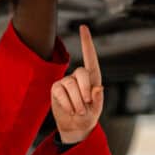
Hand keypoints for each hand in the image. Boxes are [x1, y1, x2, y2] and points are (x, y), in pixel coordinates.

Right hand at [51, 25, 103, 142]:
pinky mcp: (56, 89)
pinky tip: (69, 110)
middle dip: (84, 90)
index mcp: (92, 79)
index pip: (90, 58)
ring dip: (76, 101)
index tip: (83, 27)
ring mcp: (66, 82)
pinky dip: (66, 103)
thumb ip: (99, 100)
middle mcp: (78, 77)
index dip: (86, 42)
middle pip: (81, 72)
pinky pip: (60, 92)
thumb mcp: (97, 110)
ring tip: (78, 112)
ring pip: (70, 84)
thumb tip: (98, 88)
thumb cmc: (88, 117)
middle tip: (86, 106)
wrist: (75, 127)